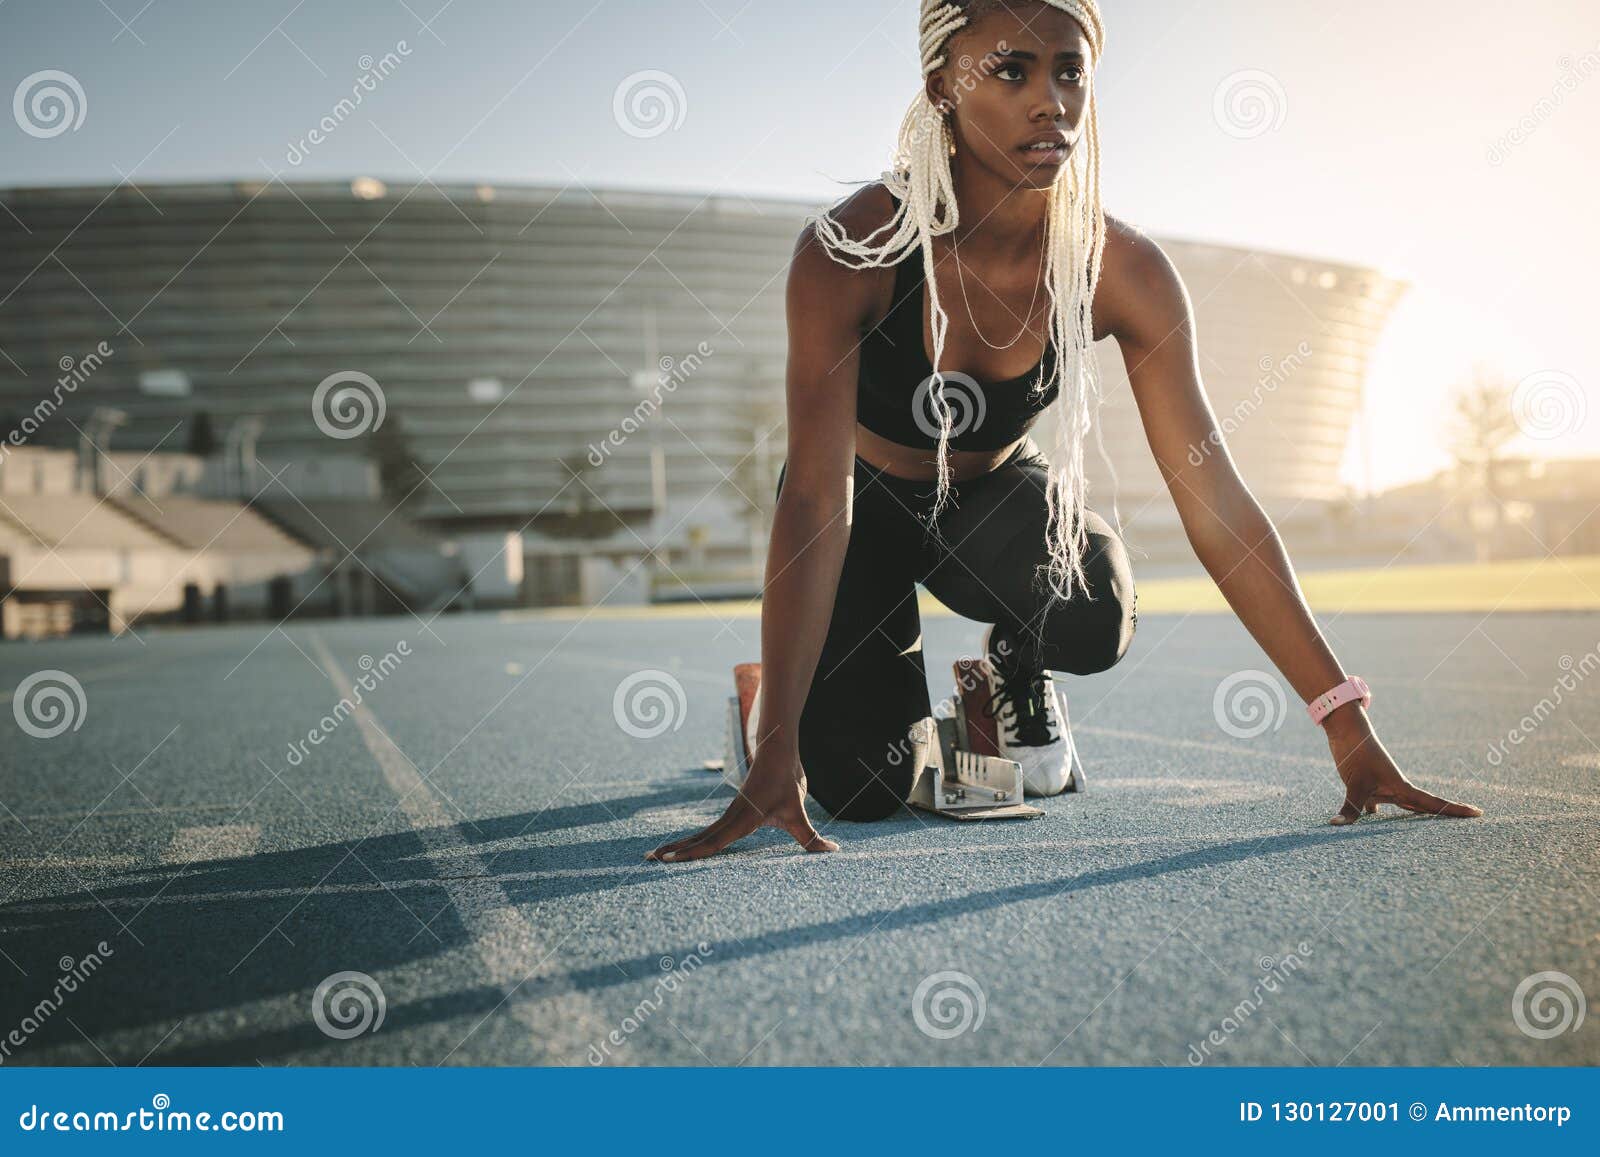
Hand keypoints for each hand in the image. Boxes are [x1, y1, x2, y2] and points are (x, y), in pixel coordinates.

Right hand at [646, 747, 839, 862]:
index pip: (712, 842)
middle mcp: (731, 818)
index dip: (691, 852)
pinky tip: (685, 846)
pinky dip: (694, 839)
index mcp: (742, 820)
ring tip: (657, 854)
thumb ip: (811, 838)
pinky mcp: (734, 813)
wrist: (777, 752)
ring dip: (680, 844)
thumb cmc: (786, 782)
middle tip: (648, 859)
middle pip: (698, 838)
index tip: (669, 859)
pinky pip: (710, 831)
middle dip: (675, 850)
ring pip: (701, 834)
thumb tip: (832, 853)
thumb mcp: (798, 813)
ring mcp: (730, 815)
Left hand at [1323, 708, 1482, 824]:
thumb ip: (1350, 809)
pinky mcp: (1367, 784)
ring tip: (1429, 830)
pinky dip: (1375, 815)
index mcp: (1401, 787)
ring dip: (1413, 817)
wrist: (1345, 730)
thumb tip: (1336, 825)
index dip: (1455, 810)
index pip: (1433, 803)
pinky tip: (1372, 822)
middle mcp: (1396, 787)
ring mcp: (1383, 785)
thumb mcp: (1354, 784)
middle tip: (1469, 823)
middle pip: (1424, 806)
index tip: (1479, 812)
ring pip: (1402, 806)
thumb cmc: (1356, 754)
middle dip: (1443, 815)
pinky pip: (1376, 804)